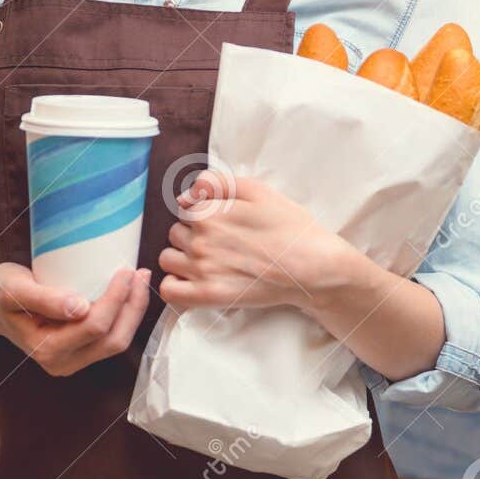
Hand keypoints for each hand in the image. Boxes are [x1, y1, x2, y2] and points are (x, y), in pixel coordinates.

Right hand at [0, 262, 150, 376]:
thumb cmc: (1, 292)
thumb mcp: (15, 289)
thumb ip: (45, 300)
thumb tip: (79, 308)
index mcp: (46, 349)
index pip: (94, 327)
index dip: (116, 299)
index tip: (126, 270)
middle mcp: (62, 362)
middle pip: (113, 340)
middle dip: (133, 307)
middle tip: (141, 273)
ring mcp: (73, 361)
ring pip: (117, 342)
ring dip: (133, 312)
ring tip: (140, 280)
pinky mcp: (81, 352)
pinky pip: (111, 338)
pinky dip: (125, 316)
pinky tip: (130, 293)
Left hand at [157, 172, 347, 310]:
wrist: (311, 266)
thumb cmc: (289, 226)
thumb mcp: (257, 190)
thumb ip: (217, 183)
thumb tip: (185, 194)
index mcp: (208, 212)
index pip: (186, 208)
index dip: (204, 212)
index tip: (224, 222)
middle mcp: (199, 240)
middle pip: (176, 232)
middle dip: (192, 233)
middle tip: (222, 241)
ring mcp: (200, 270)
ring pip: (168, 258)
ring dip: (182, 257)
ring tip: (208, 260)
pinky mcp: (207, 296)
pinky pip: (169, 290)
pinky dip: (175, 284)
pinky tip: (192, 280)